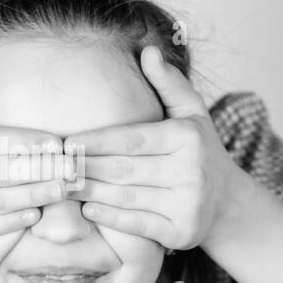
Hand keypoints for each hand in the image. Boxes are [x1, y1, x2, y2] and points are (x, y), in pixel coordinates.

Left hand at [63, 46, 240, 249]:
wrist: (228, 203)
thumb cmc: (199, 151)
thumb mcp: (191, 113)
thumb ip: (168, 83)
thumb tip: (148, 51)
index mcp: (187, 137)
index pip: (130, 138)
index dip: (95, 141)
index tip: (67, 142)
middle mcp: (190, 170)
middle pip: (123, 168)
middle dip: (85, 167)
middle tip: (55, 166)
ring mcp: (187, 203)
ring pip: (125, 196)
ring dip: (89, 192)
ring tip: (62, 186)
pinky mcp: (182, 231)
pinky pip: (137, 223)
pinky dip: (110, 217)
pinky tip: (87, 209)